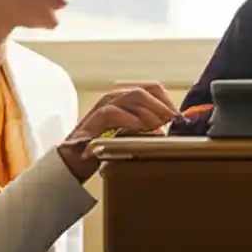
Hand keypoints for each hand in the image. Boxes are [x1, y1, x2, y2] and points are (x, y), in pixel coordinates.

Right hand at [57, 82, 179, 181]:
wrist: (74, 163)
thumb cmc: (103, 149)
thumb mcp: (130, 136)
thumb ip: (146, 127)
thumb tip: (168, 124)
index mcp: (123, 100)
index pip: (150, 88)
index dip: (166, 99)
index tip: (177, 115)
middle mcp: (113, 99)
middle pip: (143, 89)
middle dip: (161, 104)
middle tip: (171, 120)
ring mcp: (101, 108)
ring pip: (131, 96)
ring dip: (149, 110)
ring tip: (158, 124)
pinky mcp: (92, 122)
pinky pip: (111, 113)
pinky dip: (128, 118)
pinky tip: (139, 128)